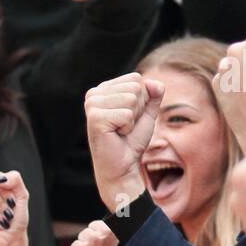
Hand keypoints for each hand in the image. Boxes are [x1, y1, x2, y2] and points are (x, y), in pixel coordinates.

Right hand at [84, 74, 164, 212]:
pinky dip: (128, 127)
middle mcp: (94, 93)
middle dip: (138, 110)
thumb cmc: (132, 140)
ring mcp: (92, 104)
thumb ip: (153, 95)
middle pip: (135, 87)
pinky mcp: (95, 118)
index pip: (136, 79)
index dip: (142, 101)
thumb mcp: (147, 113)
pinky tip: (117, 135)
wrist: (123, 166)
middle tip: (125, 126)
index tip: (130, 117)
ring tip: (121, 130)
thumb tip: (153, 82)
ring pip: (132, 99)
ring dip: (133, 119)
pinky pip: (127, 114)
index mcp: (104, 88)